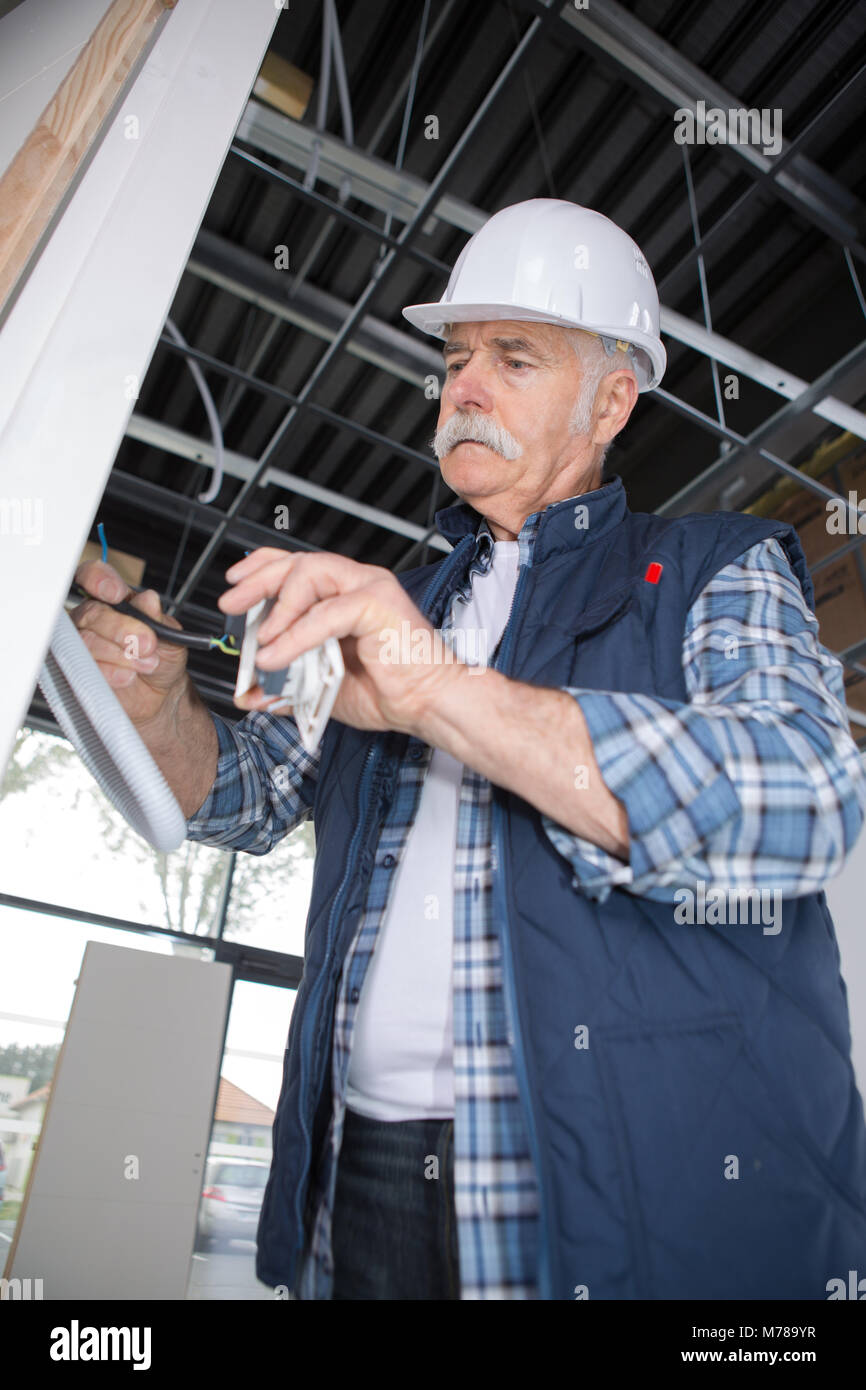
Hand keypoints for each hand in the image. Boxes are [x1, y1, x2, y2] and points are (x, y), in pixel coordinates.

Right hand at [71, 560, 188, 725]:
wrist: (161, 692)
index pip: (93, 576)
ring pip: (87, 641)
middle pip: (91, 613)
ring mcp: (84, 643)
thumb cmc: (162, 657)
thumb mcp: (170, 636)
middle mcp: (94, 618)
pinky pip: (85, 666)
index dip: (99, 580)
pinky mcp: (80, 669)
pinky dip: (110, 672)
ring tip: (146, 664)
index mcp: (114, 600)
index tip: (116, 594)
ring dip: (120, 654)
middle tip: (147, 643)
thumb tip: (148, 599)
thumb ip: (157, 619)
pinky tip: (128, 676)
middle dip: (121, 629)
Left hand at [218, 548, 464, 736]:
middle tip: (232, 604)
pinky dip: (296, 636)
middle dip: (258, 581)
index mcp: (347, 595)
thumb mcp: (323, 689)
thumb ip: (287, 687)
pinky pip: (326, 613)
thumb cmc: (392, 692)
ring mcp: (371, 589)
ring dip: (277, 606)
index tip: (235, 586)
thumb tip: (250, 694)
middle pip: (297, 562)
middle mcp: (359, 584)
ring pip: (310, 574)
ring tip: (261, 638)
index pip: (298, 565)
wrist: (431, 704)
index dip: (262, 569)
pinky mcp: (379, 604)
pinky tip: (278, 654)